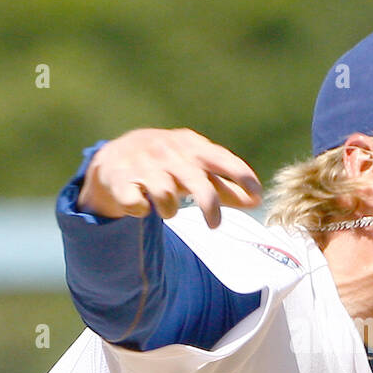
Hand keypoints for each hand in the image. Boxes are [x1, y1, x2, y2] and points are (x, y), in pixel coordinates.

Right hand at [76, 128, 262, 227]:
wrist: (115, 157)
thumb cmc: (167, 165)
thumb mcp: (195, 168)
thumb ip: (224, 186)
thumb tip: (257, 201)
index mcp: (191, 146)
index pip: (221, 159)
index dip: (241, 176)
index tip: (257, 196)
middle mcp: (168, 152)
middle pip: (196, 182)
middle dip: (209, 206)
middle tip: (214, 225)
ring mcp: (143, 165)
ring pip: (165, 195)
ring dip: (169, 210)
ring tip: (166, 209)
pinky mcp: (120, 181)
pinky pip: (136, 204)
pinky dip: (140, 210)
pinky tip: (140, 207)